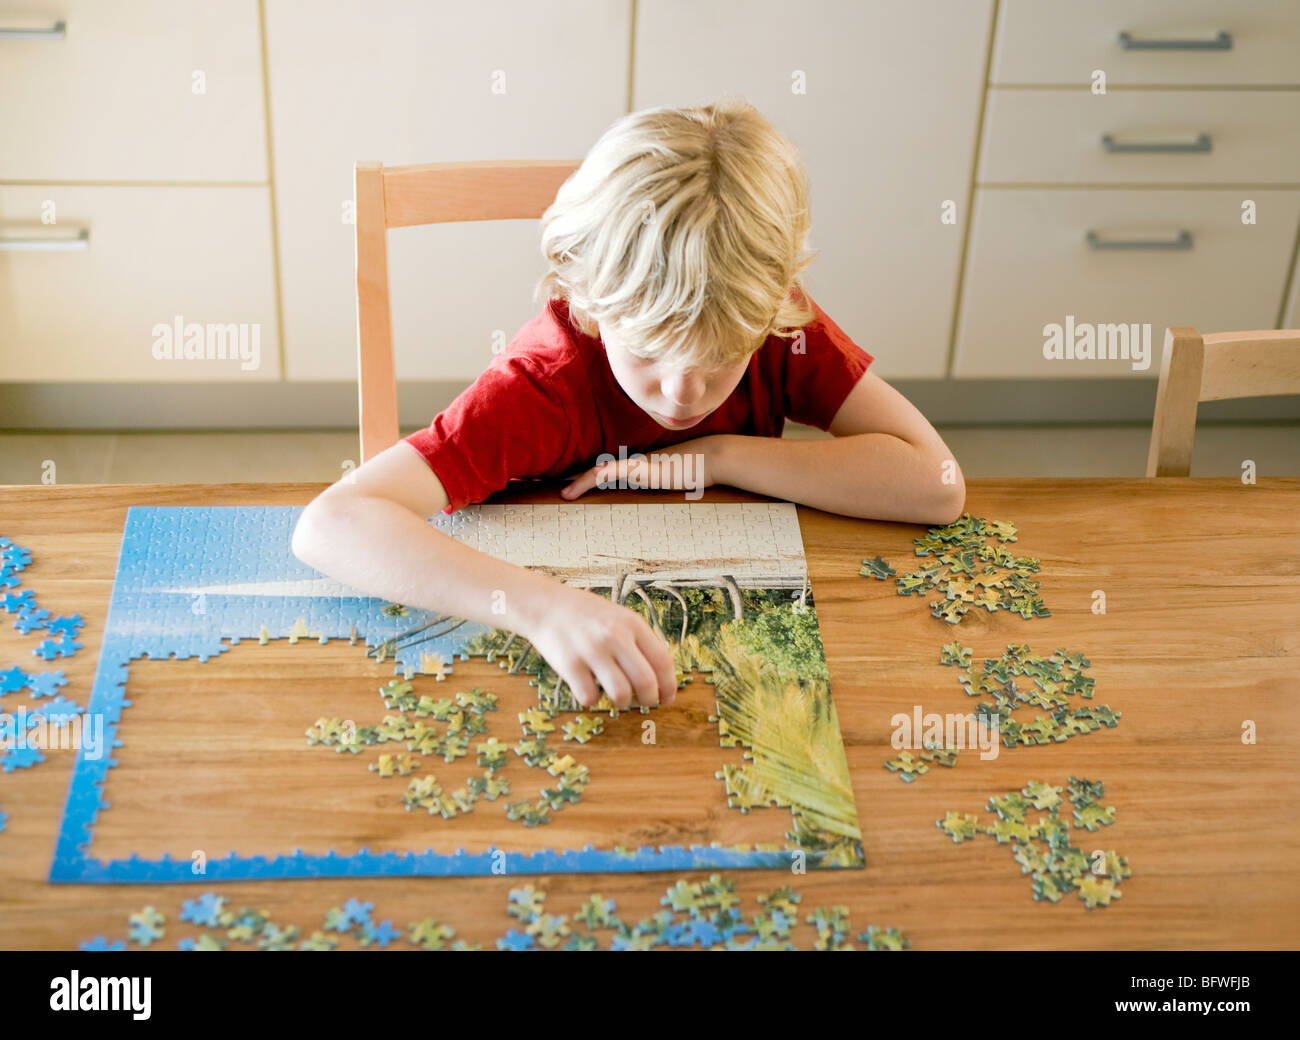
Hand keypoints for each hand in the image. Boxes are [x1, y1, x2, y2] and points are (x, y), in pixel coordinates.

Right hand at [525, 584, 677, 708]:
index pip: (662, 660)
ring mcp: (591, 650)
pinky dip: (592, 700)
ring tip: (618, 697)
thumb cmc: (587, 616)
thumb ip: (639, 643)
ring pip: (621, 694)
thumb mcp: (620, 618)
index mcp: (632, 623)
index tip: (667, 698)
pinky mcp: (569, 665)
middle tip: (644, 702)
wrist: (546, 605)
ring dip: (623, 703)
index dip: (669, 685)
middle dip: (649, 699)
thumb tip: (660, 679)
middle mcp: (614, 636)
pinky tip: (589, 688)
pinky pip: (590, 697)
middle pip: (646, 681)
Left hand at [560, 436, 721, 499]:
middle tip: (561, 493)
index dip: (590, 480)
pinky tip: (582, 487)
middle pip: (599, 471)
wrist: (710, 458)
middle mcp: (634, 464)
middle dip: (579, 481)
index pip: (609, 473)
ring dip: (582, 482)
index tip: (574, 490)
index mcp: (639, 468)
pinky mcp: (641, 468)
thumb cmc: (696, 471)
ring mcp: (637, 465)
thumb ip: (664, 486)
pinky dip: (595, 478)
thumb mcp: (676, 481)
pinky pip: (613, 472)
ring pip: (601, 471)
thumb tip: (662, 499)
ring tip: (565, 494)